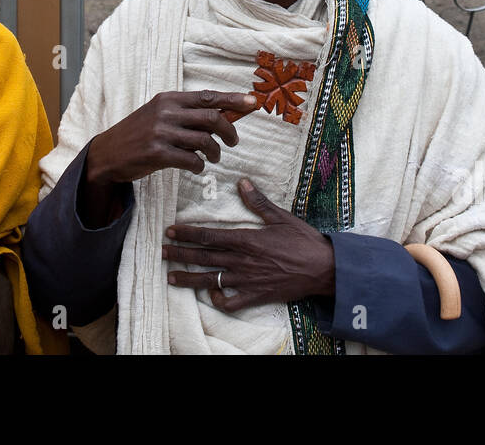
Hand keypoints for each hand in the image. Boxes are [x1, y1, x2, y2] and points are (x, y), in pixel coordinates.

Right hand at [86, 90, 256, 185]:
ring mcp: (161, 132)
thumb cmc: (139, 134)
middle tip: (232, 142)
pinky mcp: (157, 153)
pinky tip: (196, 166)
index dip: (233, 100)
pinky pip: (191, 160)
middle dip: (229, 131)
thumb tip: (223, 115)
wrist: (107, 154)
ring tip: (213, 157)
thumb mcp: (160, 115)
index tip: (252, 103)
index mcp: (169, 99)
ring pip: (204, 141)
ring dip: (215, 152)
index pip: (207, 96)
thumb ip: (187, 114)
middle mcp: (166, 112)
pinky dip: (199, 166)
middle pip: (211, 118)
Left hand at [163, 178, 335, 311]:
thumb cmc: (303, 241)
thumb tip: (242, 182)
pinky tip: (211, 294)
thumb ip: (259, 202)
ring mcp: (247, 281)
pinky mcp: (256, 296)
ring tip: (171, 277)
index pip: (209, 236)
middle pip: (204, 258)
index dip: (187, 234)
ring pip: (211, 280)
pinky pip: (230, 302)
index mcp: (247, 240)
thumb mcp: (281, 217)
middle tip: (161, 251)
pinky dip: (218, 300)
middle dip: (180, 254)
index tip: (171, 231)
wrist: (323, 269)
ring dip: (188, 279)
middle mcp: (242, 261)